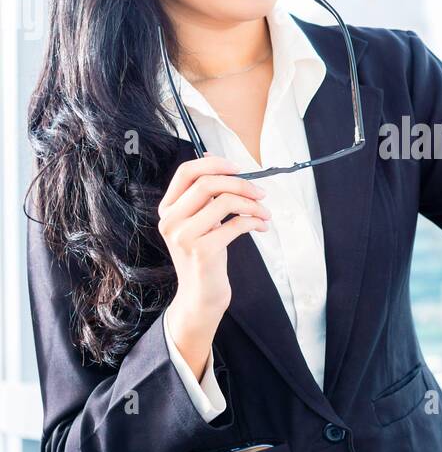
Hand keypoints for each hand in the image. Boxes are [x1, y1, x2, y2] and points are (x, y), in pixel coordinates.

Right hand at [157, 154, 270, 362]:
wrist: (200, 295)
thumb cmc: (204, 254)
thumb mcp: (198, 221)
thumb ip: (203, 194)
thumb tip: (213, 157)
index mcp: (167, 209)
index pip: (186, 172)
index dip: (213, 163)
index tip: (238, 168)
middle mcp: (170, 221)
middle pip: (208, 183)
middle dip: (241, 184)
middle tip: (261, 193)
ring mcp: (184, 236)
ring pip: (225, 202)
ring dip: (253, 205)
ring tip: (265, 213)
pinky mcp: (202, 251)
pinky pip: (236, 224)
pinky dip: (254, 222)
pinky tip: (262, 227)